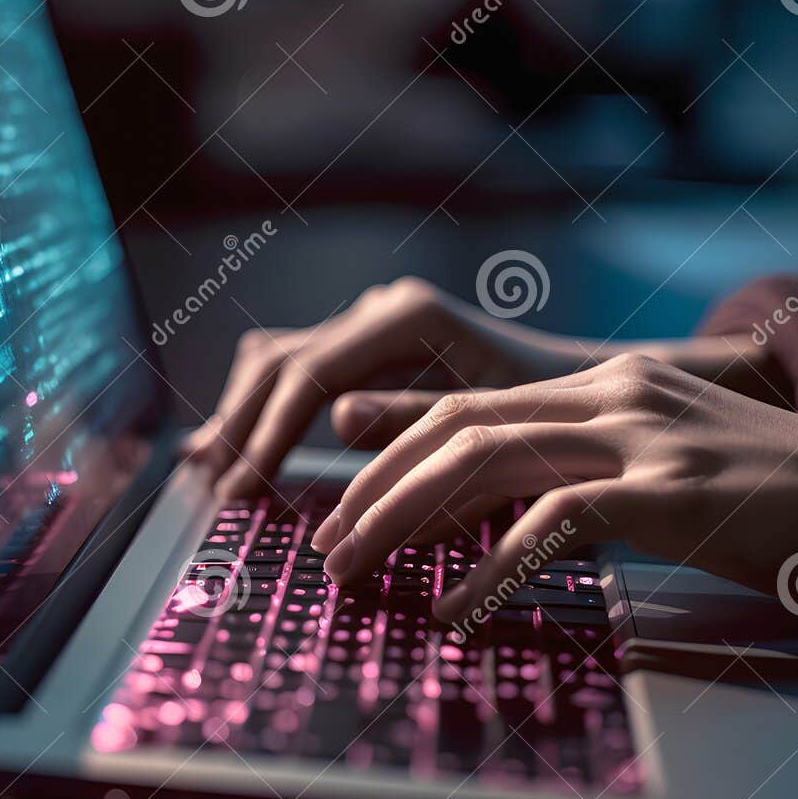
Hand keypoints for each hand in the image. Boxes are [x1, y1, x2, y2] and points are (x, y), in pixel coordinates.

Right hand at [183, 278, 597, 496]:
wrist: (589, 388)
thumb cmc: (552, 415)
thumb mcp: (493, 425)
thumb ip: (415, 422)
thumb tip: (337, 419)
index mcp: (407, 318)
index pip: (309, 374)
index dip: (267, 434)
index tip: (243, 491)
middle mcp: (382, 307)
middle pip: (281, 360)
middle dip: (242, 426)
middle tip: (214, 488)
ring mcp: (373, 320)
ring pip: (280, 357)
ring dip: (243, 414)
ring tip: (208, 469)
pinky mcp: (371, 343)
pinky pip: (299, 366)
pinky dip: (265, 405)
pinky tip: (238, 445)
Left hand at [309, 353, 797, 622]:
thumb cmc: (788, 497)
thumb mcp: (684, 460)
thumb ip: (606, 467)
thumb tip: (535, 512)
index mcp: (609, 384)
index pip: (473, 401)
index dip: (395, 441)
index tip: (342, 485)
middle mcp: (611, 394)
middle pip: (456, 426)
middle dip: (374, 485)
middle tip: (327, 543)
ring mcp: (637, 436)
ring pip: (482, 461)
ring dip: (402, 519)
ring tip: (356, 571)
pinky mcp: (664, 489)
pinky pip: (548, 525)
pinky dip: (488, 568)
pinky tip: (455, 610)